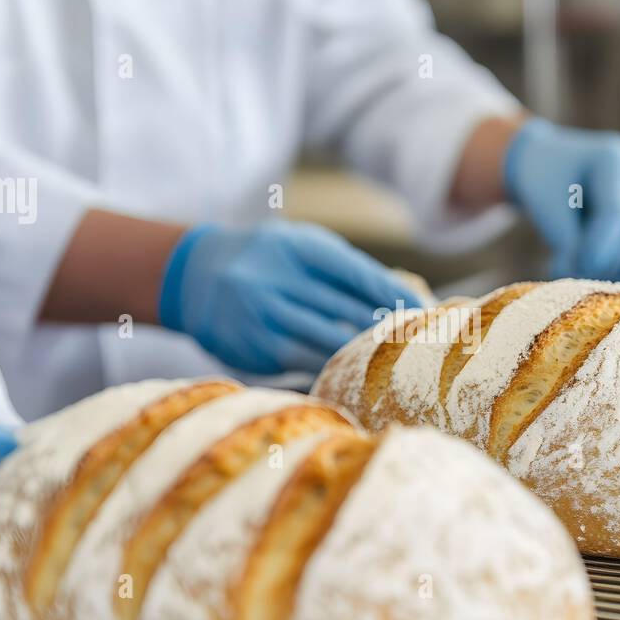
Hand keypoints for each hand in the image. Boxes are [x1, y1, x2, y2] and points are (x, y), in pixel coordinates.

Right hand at [158, 221, 421, 373]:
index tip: (426, 311)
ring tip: (395, 362)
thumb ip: (343, 268)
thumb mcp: (299, 246)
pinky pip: (304, 362)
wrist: (192, 277)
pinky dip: (332, 368)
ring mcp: (263, 316)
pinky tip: (354, 374)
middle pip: (347, 311)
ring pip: (329, 341)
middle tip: (421, 344)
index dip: (394, 295)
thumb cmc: (265, 259)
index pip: (357, 274)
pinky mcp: (254, 348)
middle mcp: (277, 279)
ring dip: (364, 353)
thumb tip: (401, 297)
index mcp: (295, 247)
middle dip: (386, 328)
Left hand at [504, 118, 619, 281]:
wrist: (548, 165)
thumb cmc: (543, 182)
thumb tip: (580, 277)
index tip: (575, 268)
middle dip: (612, 259)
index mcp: (613, 161)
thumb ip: (567, 241)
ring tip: (591, 273)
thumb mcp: (546, 207)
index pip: (618, 211)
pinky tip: (604, 270)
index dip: (599, 248)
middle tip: (580, 274)